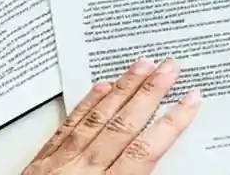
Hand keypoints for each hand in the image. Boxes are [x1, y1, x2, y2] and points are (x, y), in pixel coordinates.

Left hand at [24, 59, 201, 174]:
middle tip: (171, 67)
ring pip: (96, 118)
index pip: (144, 152)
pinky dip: (87, 104)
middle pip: (122, 125)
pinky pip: (68, 126)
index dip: (171, 123)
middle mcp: (80, 174)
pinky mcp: (39, 164)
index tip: (190, 101)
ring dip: (122, 88)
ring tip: (141, 66)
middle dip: (150, 92)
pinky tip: (100, 88)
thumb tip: (157, 167)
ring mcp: (57, 166)